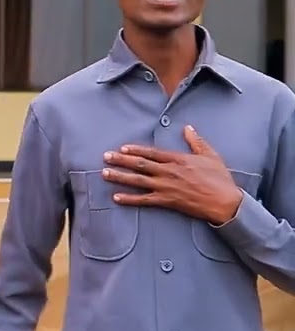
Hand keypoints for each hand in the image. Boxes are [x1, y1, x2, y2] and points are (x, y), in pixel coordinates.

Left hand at [102, 125, 242, 225]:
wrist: (226, 202)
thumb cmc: (220, 179)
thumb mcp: (211, 155)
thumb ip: (196, 141)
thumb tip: (188, 127)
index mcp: (178, 159)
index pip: (152, 152)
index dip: (136, 149)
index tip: (122, 147)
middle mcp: (169, 172)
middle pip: (140, 164)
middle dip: (121, 160)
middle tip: (105, 157)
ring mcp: (167, 187)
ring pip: (138, 180)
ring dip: (120, 176)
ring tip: (104, 173)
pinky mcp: (167, 201)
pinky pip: (144, 200)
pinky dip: (130, 199)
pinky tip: (116, 197)